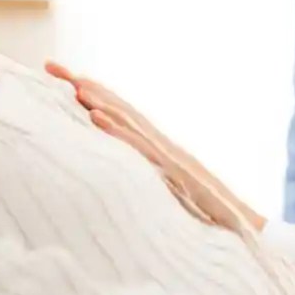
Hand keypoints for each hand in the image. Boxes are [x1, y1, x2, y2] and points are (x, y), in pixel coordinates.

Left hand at [45, 61, 266, 234]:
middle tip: (51, 65)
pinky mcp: (173, 171)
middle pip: (118, 108)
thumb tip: (120, 174)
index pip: (119, 114)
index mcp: (156, 149)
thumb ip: (146, 178)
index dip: (91, 94)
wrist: (243, 229)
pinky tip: (95, 118)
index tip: (61, 77)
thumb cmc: (206, 217)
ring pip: (127, 121)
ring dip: (98, 100)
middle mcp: (161, 144)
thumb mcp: (168, 194)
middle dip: (83, 85)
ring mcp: (167, 155)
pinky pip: (139, 148)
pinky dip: (117, 130)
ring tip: (71, 82)